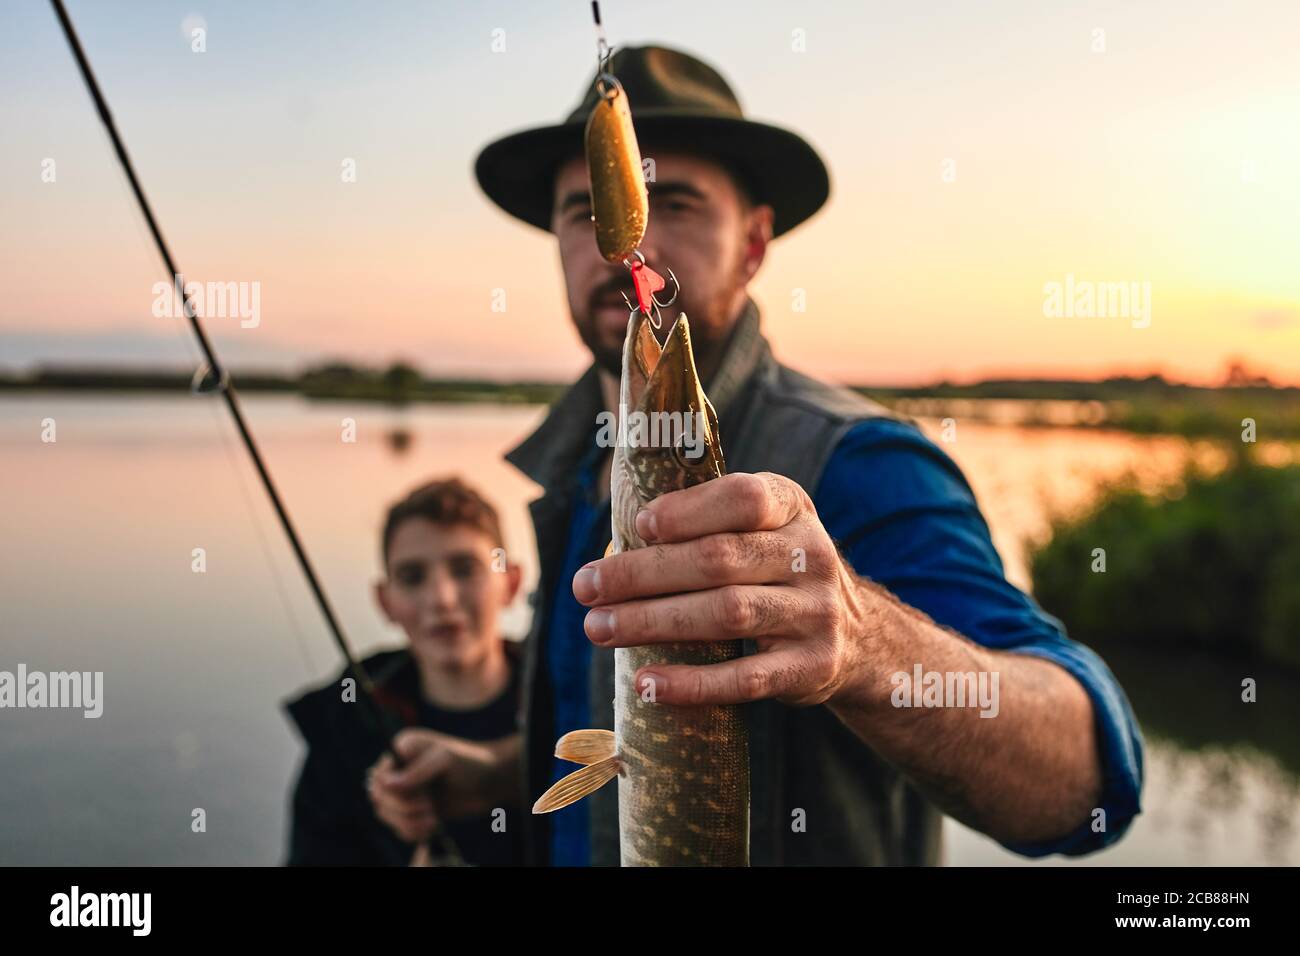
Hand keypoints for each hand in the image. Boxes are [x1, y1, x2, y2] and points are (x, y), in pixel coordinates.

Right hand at [366, 729, 513, 842]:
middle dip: (402, 809)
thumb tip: (386, 784)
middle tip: (429, 807)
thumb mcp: (444, 759)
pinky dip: (412, 832)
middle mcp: (400, 769)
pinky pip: (400, 827)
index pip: (379, 776)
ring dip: (408, 823)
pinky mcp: (414, 809)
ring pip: (386, 815)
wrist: (491, 781)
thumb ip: (416, 772)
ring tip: (433, 820)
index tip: (419, 796)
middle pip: (379, 798)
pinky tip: (433, 827)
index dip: (392, 792)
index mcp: (402, 750)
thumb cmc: (470, 762)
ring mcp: (406, 790)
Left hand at [572, 472, 871, 707]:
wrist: (860, 636)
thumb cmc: (777, 572)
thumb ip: (706, 525)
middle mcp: (811, 555)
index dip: (688, 511)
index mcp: (792, 508)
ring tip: (598, 628)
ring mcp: (815, 613)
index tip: (638, 527)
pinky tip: (648, 683)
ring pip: (727, 614)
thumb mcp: (763, 529)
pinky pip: (745, 678)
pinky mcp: (812, 667)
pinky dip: (692, 683)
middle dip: (643, 574)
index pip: (743, 498)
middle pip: (719, 559)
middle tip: (586, 587)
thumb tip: (613, 545)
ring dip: (653, 622)